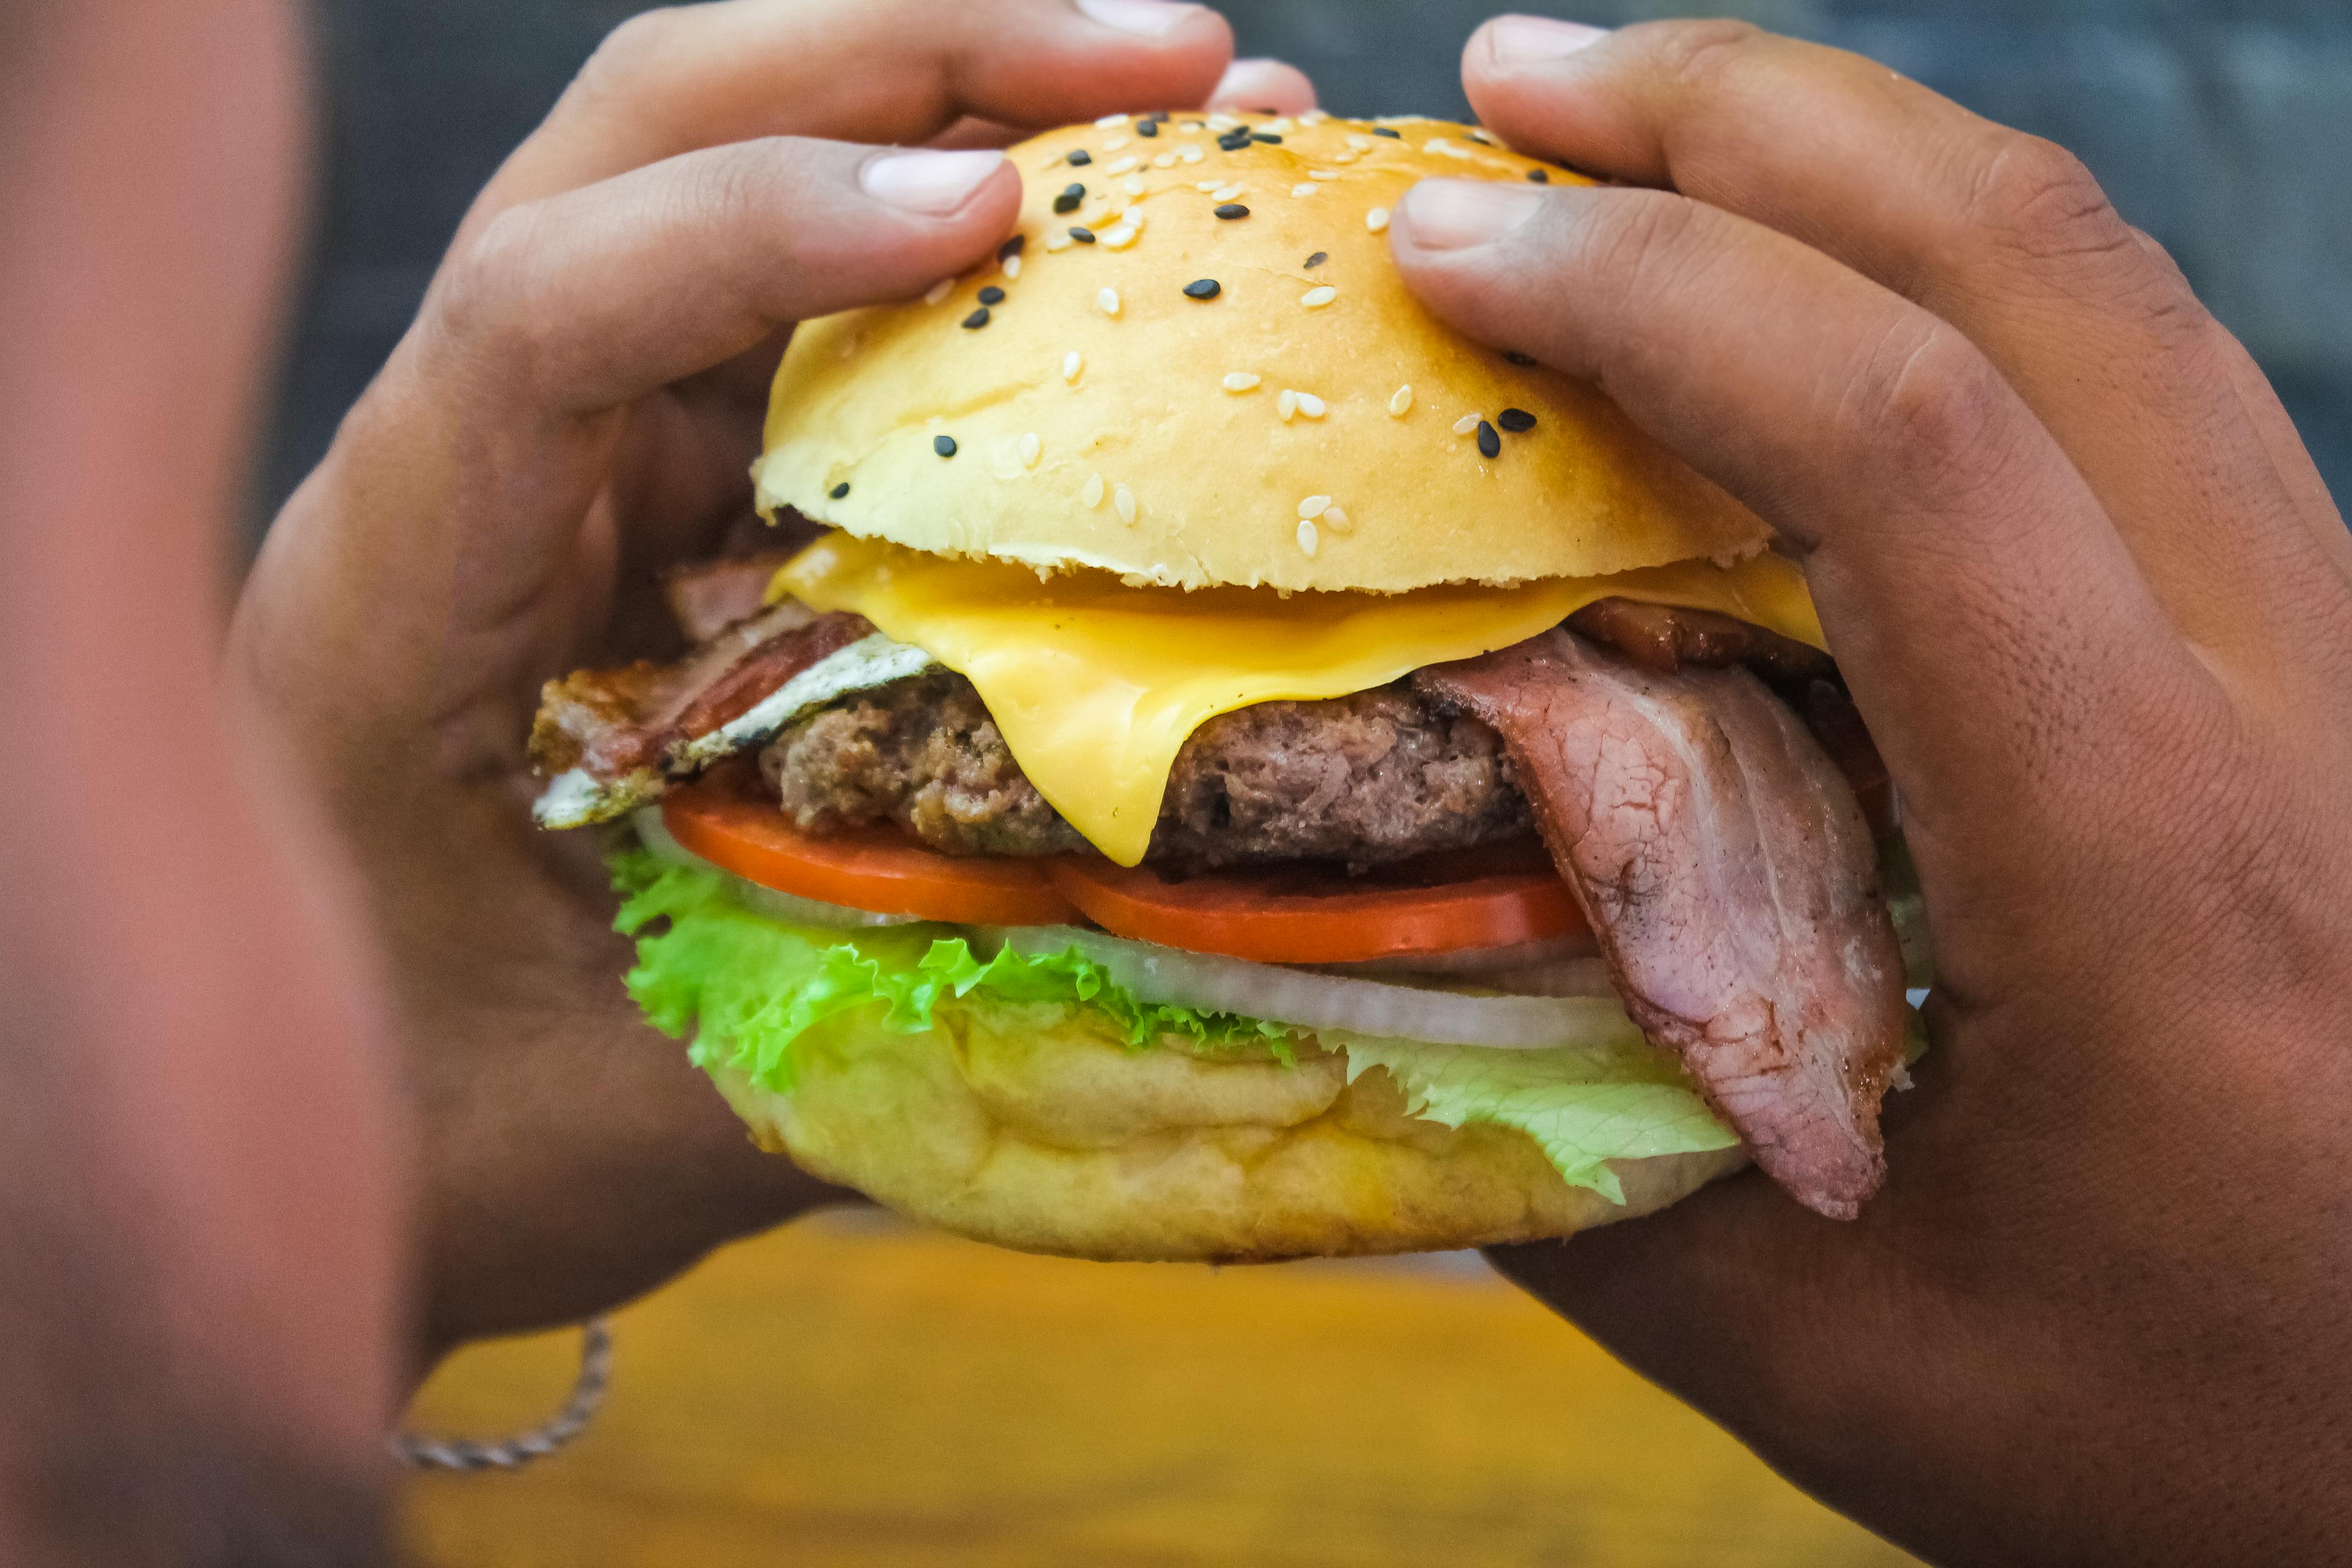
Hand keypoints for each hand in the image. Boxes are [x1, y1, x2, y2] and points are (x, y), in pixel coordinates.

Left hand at [230, 0, 1300, 1361]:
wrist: (340, 1145)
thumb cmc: (441, 1134)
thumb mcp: (640, 1101)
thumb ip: (861, 1008)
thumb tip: (1153, 919)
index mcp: (397, 592)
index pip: (536, 314)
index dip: (757, 228)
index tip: (990, 215)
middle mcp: (477, 470)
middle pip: (650, 136)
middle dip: (913, 57)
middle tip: (1179, 60)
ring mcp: (577, 462)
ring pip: (747, 182)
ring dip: (971, 112)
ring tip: (1202, 117)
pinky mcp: (668, 493)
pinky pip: (826, 323)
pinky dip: (981, 270)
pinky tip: (1132, 263)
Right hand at [1390, 17, 2351, 1564]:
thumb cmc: (2181, 1448)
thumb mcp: (1830, 1354)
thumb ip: (1576, 1156)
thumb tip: (1351, 967)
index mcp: (2157, 875)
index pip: (1908, 447)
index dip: (1654, 288)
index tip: (1442, 241)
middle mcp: (2297, 697)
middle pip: (2035, 261)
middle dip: (1745, 114)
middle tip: (1514, 79)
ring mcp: (2348, 648)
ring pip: (2110, 278)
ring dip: (1849, 156)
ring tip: (1632, 132)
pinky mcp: (2339, 652)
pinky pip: (2141, 371)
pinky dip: (1942, 272)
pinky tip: (1805, 296)